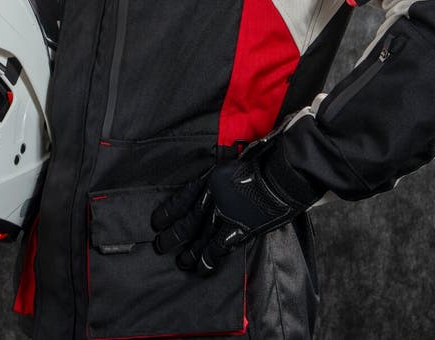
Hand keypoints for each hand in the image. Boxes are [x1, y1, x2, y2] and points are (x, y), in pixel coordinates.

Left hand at [151, 151, 303, 275]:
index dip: (168, 211)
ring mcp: (222, 214)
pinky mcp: (236, 229)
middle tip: (161, 246)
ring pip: (199, 237)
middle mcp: (211, 198)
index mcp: (208, 180)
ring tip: (181, 263)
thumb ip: (219, 180)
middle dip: (173, 235)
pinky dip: (208, 259)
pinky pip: (217, 248)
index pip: (182, 198)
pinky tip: (201, 269)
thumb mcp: (231, 166)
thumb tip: (215, 190)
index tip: (157, 222)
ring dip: (189, 252)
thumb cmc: (260, 166)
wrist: (278, 175)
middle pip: (187, 220)